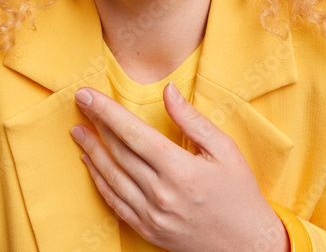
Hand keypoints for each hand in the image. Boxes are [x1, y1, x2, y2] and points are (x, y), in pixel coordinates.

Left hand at [69, 82, 289, 251]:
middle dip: (95, 124)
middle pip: (118, 152)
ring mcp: (151, 215)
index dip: (107, 111)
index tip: (87, 93)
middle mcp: (161, 193)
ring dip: (91, 151)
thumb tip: (168, 90)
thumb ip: (192, 119)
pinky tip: (91, 163)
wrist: (247, 245)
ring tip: (78, 130)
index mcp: (180, 169)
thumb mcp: (224, 149)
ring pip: (111, 177)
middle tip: (81, 102)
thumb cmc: (239, 193)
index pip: (133, 133)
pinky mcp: (147, 230)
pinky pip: (114, 202)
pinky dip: (98, 181)